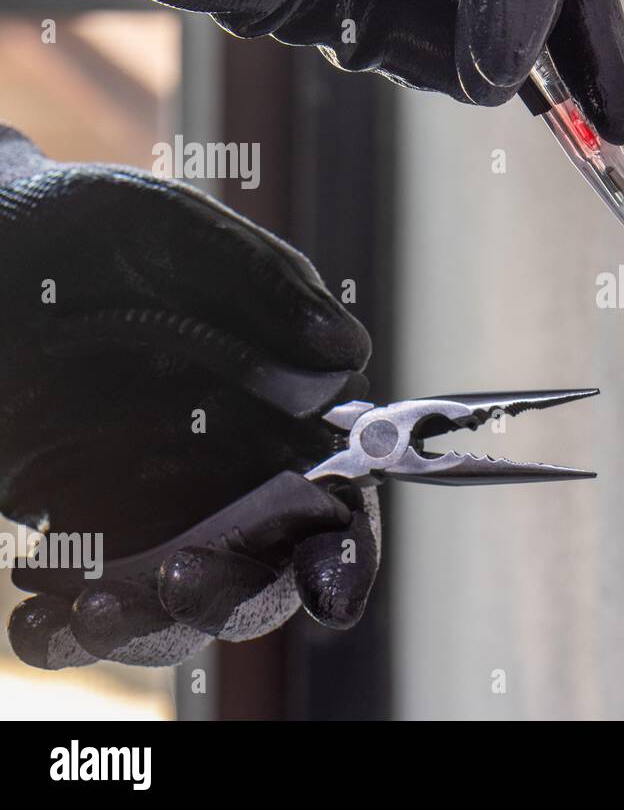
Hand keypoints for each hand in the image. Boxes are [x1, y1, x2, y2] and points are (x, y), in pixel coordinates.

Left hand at [0, 127, 379, 667]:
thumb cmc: (80, 228)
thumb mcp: (172, 231)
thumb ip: (266, 282)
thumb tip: (348, 349)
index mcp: (280, 410)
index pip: (339, 500)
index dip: (348, 554)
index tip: (328, 592)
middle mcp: (227, 474)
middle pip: (264, 575)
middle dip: (234, 598)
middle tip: (182, 574)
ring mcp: (150, 509)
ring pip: (176, 610)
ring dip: (146, 628)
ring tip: (88, 602)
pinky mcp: (74, 529)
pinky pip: (81, 609)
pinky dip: (64, 632)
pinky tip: (37, 614)